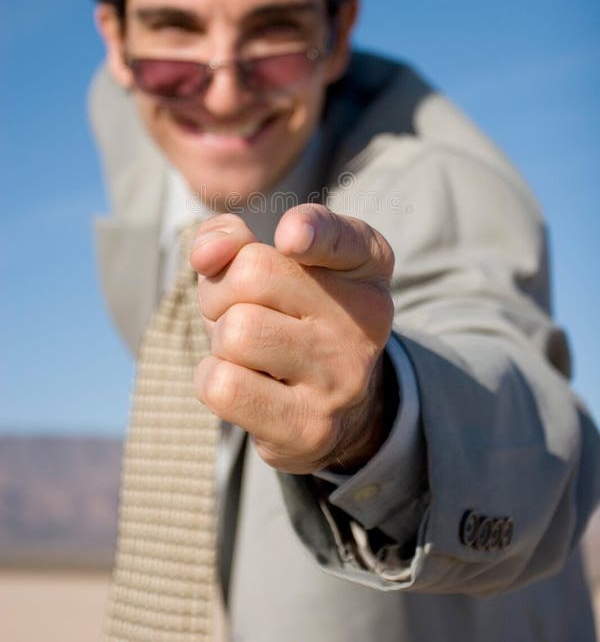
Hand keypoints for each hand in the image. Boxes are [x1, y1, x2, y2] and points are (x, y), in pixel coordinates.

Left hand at [190, 204, 394, 473]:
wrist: (335, 405)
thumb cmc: (289, 314)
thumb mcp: (271, 262)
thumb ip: (231, 236)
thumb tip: (206, 254)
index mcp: (366, 265)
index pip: (340, 237)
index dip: (309, 231)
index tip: (289, 238)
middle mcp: (365, 319)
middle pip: (252, 274)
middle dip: (221, 291)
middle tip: (238, 310)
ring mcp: (342, 378)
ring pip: (236, 332)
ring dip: (219, 338)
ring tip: (245, 349)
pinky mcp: (311, 428)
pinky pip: (223, 386)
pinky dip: (212, 378)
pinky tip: (241, 381)